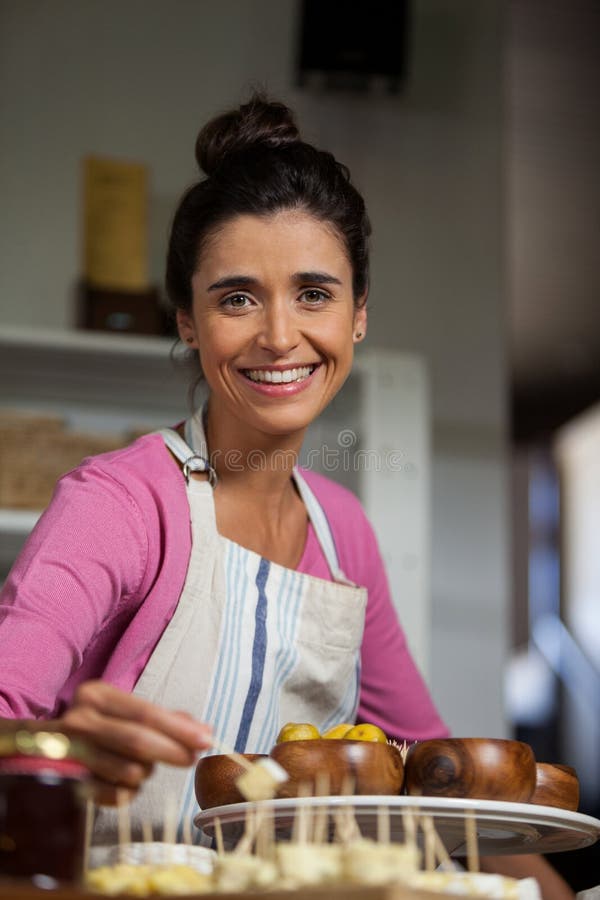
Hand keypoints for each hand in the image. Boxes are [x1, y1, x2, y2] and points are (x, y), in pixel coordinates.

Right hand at [58, 680, 212, 804]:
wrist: (40, 748)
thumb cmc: (96, 728)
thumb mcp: (125, 714)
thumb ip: (165, 719)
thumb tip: (205, 730)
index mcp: (96, 695)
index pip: (145, 712)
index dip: (178, 728)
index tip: (206, 739)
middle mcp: (78, 720)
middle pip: (136, 740)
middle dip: (171, 751)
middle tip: (192, 758)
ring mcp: (69, 753)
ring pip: (128, 771)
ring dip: (145, 774)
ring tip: (141, 768)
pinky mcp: (66, 784)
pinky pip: (112, 796)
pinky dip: (127, 792)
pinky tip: (121, 782)